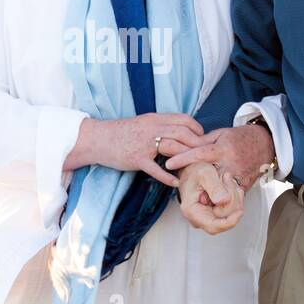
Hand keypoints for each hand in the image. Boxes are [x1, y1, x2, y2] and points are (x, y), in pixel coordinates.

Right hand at [64, 113, 207, 188]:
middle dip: (198, 143)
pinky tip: (176, 183)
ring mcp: (145, 144)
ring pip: (173, 148)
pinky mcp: (137, 158)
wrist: (97, 139)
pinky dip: (167, 177)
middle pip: (183, 132)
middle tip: (206, 155)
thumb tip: (176, 131)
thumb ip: (159, 126)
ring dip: (188, 158)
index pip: (183, 119)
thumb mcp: (142, 124)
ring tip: (198, 168)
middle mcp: (152, 129)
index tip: (203, 138)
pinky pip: (155, 169)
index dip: (197, 128)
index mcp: (154, 119)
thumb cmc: (120, 133)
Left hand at [165, 123, 273, 190]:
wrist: (266, 143)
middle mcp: (229, 163)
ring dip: (206, 196)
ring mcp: (238, 176)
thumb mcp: (221, 134)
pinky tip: (210, 202)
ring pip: (219, 191)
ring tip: (194, 199)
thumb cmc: (241, 137)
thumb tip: (185, 145)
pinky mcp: (244, 186)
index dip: (183, 158)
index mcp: (222, 149)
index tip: (168, 164)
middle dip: (194, 183)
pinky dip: (220, 200)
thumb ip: (203, 141)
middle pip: (208, 177)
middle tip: (180, 188)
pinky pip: (230, 197)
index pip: (199, 153)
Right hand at [177, 161, 244, 234]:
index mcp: (192, 211)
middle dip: (232, 197)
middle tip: (226, 179)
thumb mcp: (205, 173)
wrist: (193, 171)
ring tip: (226, 179)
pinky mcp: (217, 213)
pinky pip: (233, 209)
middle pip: (226, 217)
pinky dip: (235, 196)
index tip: (239, 212)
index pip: (213, 226)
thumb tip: (224, 201)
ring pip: (232, 213)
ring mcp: (208, 216)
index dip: (229, 222)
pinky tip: (228, 185)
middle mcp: (199, 217)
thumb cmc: (194, 172)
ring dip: (234, 194)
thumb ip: (215, 187)